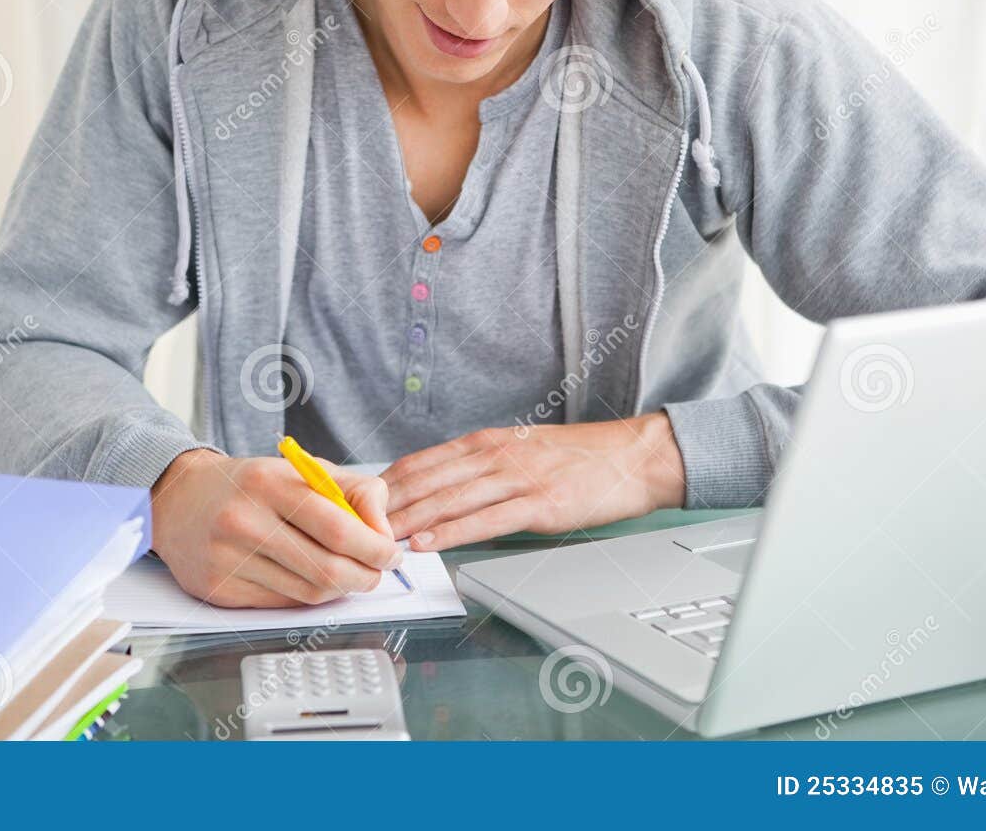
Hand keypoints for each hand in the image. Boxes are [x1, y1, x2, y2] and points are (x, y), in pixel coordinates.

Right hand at [149, 449, 402, 606]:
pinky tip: (308, 578)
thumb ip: (354, 491)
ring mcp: (227, 561)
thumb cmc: (251, 484)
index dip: (375, 547)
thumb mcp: (303, 470)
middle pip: (326, 569)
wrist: (179, 499)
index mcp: (269, 484)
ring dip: (340, 589)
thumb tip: (385, 532)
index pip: (338, 527)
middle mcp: (244, 522)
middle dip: (365, 576)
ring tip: (346, 573)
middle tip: (377, 571)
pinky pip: (282, 605)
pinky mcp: (219, 591)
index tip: (391, 553)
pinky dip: (306, 596)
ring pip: (308, 594)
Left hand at [380, 413, 684, 550]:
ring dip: (408, 521)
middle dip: (387, 506)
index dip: (387, 484)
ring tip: (378, 539)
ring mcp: (516, 478)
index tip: (360, 503)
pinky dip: (451, 533)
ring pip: (448, 500)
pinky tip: (427, 544)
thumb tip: (442, 488)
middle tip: (354, 526)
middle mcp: (495, 455)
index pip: (422, 461)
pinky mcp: (539, 504)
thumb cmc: (579, 458)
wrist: (631, 457)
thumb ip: (482, 466)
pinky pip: (484, 520)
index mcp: (487, 441)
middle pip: (427, 481)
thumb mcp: (521, 450)